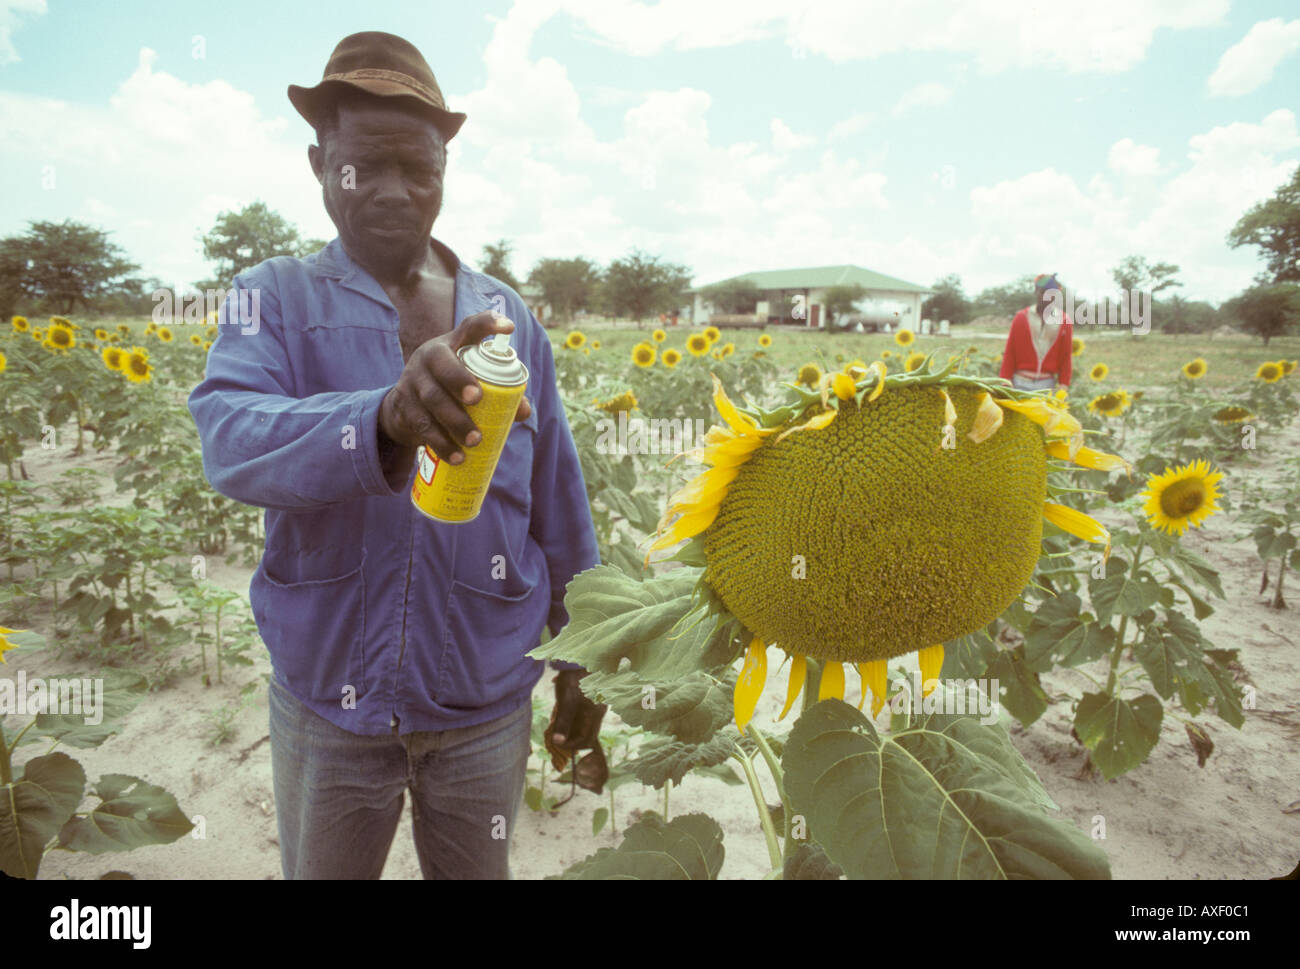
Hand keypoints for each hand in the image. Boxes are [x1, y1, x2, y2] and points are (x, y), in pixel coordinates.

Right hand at [378, 311, 531, 464]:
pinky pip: (422, 426)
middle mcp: (428, 357)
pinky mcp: (403, 408)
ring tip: (475, 440)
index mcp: (450, 345)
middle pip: (442, 365)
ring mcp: (412, 381)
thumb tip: (523, 410)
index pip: (470, 327)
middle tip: (478, 399)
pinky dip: (442, 443)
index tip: (509, 327)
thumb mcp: (467, 382)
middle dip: (459, 380)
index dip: (488, 323)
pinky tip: (457, 456)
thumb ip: (498, 391)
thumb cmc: (447, 390)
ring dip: (454, 421)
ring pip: (431, 399)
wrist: (402, 409)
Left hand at [544, 669, 607, 794]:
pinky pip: (583, 716)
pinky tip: (562, 711)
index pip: (586, 739)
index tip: (557, 744)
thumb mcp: (566, 700)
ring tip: (556, 722)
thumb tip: (558, 742)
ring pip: (584, 725)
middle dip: (570, 737)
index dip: (571, 745)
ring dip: (570, 728)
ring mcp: (596, 705)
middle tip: (555, 734)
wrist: (580, 656)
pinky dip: (572, 719)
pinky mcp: (592, 699)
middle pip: (586, 734)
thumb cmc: (574, 677)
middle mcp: (598, 711)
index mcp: (594, 714)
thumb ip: (563, 722)